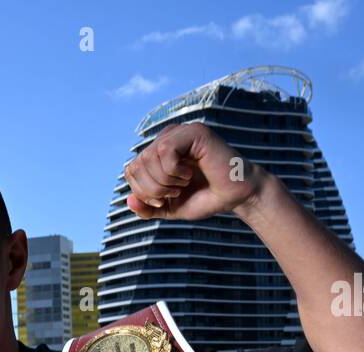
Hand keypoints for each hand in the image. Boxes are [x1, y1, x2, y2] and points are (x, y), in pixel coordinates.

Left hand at [123, 123, 267, 220]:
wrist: (236, 196)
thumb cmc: (206, 198)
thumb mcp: (169, 208)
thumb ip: (147, 207)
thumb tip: (127, 200)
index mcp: (158, 152)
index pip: (131, 170)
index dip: (142, 191)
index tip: (162, 200)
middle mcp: (167, 138)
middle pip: (136, 164)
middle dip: (151, 189)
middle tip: (174, 193)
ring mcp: (180, 132)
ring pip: (148, 157)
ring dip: (164, 181)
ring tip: (183, 183)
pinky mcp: (194, 132)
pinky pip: (165, 150)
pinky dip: (174, 170)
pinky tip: (190, 173)